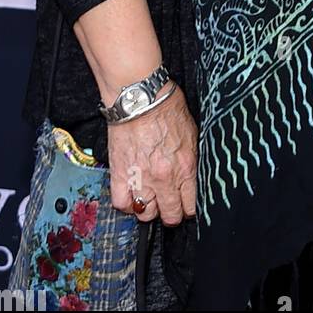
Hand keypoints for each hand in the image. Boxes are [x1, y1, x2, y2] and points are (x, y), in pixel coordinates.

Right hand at [108, 85, 197, 226]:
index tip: (184, 204)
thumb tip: (191, 175)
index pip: (191, 205)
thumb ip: (191, 159)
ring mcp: (142, 178)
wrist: (142, 98)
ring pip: (145, 214)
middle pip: (170, 215)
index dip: (188, 207)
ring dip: (147, 208)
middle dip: (170, 212)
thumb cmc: (167, 108)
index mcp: (186, 167)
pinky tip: (131, 194)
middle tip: (168, 205)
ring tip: (148, 197)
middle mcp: (165, 178)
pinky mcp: (120, 174)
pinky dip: (126, 202)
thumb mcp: (191, 134)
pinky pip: (122, 203)